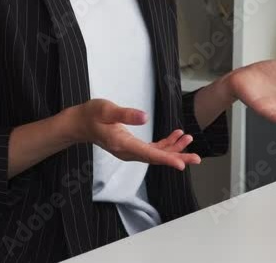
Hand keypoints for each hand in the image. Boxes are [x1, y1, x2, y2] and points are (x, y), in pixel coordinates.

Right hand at [64, 99, 200, 169]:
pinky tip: (176, 135)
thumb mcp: (107, 110)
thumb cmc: (91, 115)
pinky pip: (152, 149)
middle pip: (157, 158)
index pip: (149, 154)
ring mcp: (130, 150)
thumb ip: (125, 114)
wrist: (79, 123)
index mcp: (123, 144)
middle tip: (196, 158)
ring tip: (189, 139)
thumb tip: (144, 117)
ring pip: (157, 154)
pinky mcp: (132, 146)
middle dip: (178, 157)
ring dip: (174, 148)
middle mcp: (128, 151)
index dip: (166, 159)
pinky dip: (165, 143)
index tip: (181, 164)